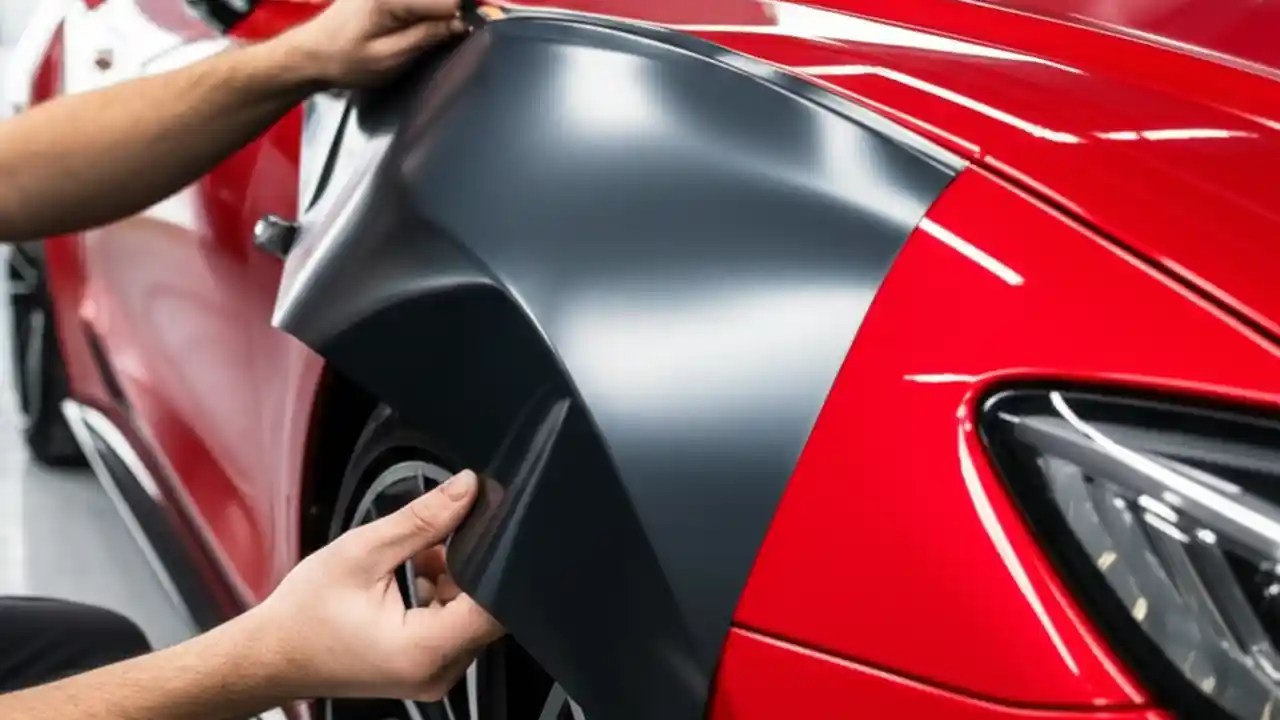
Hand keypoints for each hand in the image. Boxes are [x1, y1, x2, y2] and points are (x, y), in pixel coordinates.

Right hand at [248, 470, 503, 700]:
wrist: (271, 655)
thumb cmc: (304, 614)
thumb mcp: (363, 552)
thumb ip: (423, 520)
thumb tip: (466, 488)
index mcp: (424, 651)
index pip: (495, 606)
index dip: (493, 563)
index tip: (480, 531)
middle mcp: (438, 673)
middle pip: (485, 609)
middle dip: (467, 568)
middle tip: (430, 545)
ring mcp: (435, 676)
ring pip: (472, 615)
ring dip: (453, 581)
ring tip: (413, 561)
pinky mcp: (428, 669)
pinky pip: (455, 627)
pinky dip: (442, 597)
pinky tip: (413, 579)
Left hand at [280, 0, 467, 87]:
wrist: (310, 53)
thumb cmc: (343, 60)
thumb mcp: (388, 57)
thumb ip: (426, 37)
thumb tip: (460, 22)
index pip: (446, 0)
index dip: (466, 14)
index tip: (477, 27)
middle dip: (456, 10)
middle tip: (467, 27)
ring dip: (442, 10)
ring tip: (448, 27)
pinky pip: (419, 1)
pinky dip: (430, 9)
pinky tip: (431, 22)